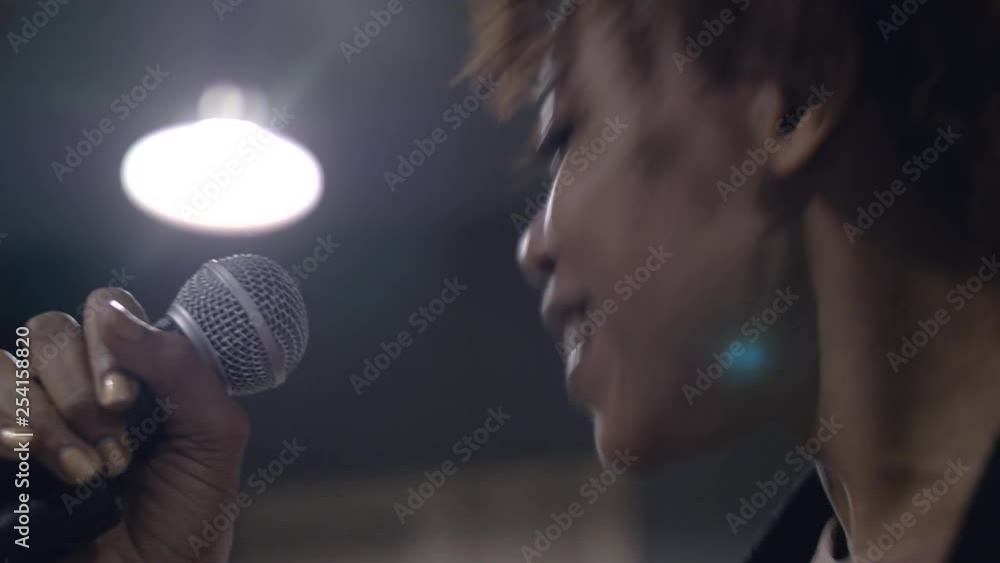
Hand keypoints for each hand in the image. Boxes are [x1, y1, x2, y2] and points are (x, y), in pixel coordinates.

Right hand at [0, 288, 249, 562]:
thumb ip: (182, 367)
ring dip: (50, 423)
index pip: (105, 312)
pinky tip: (23, 456)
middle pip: (50, 332)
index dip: (111, 344)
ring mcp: (31, 417)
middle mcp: (76, 386)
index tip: (127, 400)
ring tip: (85, 476)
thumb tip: (113, 313)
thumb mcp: (213, 437)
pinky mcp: (3, 453)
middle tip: (116, 452)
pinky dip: (3, 427)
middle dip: (83, 393)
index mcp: (133, 372)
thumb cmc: (186, 516)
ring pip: (5, 368)